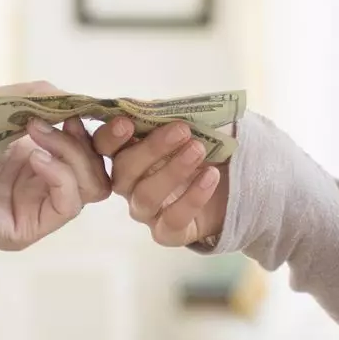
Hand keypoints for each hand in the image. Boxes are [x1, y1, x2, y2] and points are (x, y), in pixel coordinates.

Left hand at [0, 83, 112, 249]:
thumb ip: (33, 96)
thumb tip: (74, 97)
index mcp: (26, 156)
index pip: (80, 145)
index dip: (92, 126)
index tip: (93, 106)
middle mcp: (33, 183)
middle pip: (93, 166)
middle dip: (93, 139)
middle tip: (71, 118)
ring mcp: (31, 207)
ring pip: (90, 185)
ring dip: (72, 151)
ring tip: (36, 133)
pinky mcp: (26, 228)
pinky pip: (69, 204)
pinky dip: (61, 174)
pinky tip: (35, 157)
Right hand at [94, 115, 229, 247]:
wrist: (235, 182)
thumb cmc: (204, 147)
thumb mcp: (190, 125)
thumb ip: (170, 117)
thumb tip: (159, 106)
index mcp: (127, 153)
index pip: (103, 146)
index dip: (110, 136)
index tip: (126, 124)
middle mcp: (129, 184)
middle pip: (124, 170)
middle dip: (151, 149)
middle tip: (182, 130)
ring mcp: (146, 211)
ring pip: (145, 196)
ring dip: (172, 171)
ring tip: (199, 150)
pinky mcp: (167, 232)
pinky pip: (172, 220)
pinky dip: (193, 197)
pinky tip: (211, 176)